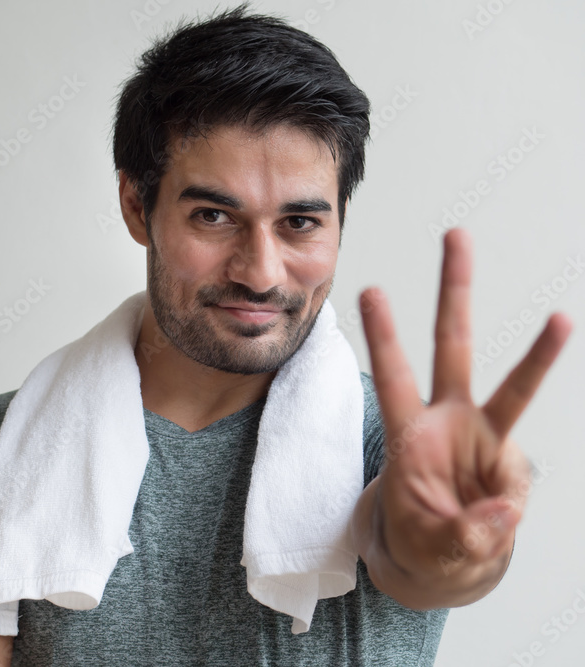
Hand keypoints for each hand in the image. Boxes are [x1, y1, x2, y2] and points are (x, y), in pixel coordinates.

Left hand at [358, 227, 572, 601]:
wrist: (444, 556)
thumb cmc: (421, 537)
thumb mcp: (427, 544)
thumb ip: (464, 533)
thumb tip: (506, 511)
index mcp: (406, 434)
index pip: (392, 377)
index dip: (384, 337)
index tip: (372, 290)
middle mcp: (445, 421)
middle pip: (452, 347)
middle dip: (454, 292)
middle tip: (455, 236)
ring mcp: (481, 436)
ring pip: (512, 386)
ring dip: (540, 351)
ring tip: (562, 318)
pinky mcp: (510, 459)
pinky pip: (519, 479)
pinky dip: (507, 508)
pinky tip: (486, 523)